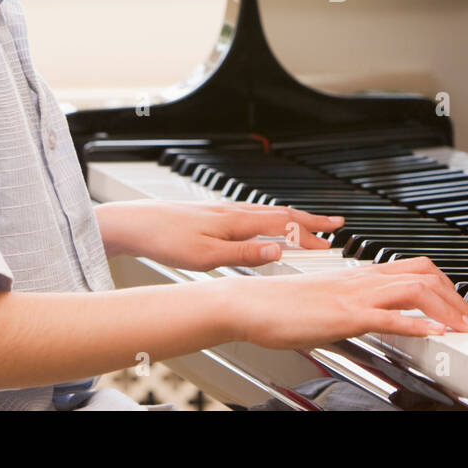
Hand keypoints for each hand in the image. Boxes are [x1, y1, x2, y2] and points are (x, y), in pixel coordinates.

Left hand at [94, 200, 344, 270]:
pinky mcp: (211, 212)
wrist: (133, 222)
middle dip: (310, 220)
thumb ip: (243, 255)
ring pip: (266, 212)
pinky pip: (252, 212)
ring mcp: (222, 209)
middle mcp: (233, 211)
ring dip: (291, 218)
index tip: (332, 240)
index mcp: (236, 222)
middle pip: (280, 213)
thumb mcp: (206, 257)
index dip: (310, 234)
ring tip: (308, 224)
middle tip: (334, 224)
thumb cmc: (165, 239)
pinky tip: (266, 224)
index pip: (283, 225)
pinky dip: (270, 217)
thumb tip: (277, 252)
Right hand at [220, 256, 467, 348]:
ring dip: (449, 310)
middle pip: (425, 275)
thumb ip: (355, 307)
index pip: (416, 270)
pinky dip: (418, 323)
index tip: (467, 309)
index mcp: (360, 276)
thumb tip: (377, 317)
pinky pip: (388, 315)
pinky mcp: (344, 314)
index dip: (448, 288)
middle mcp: (363, 280)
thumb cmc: (281, 306)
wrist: (249, 303)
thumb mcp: (328, 304)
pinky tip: (437, 334)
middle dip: (460, 298)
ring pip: (415, 290)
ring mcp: (355, 296)